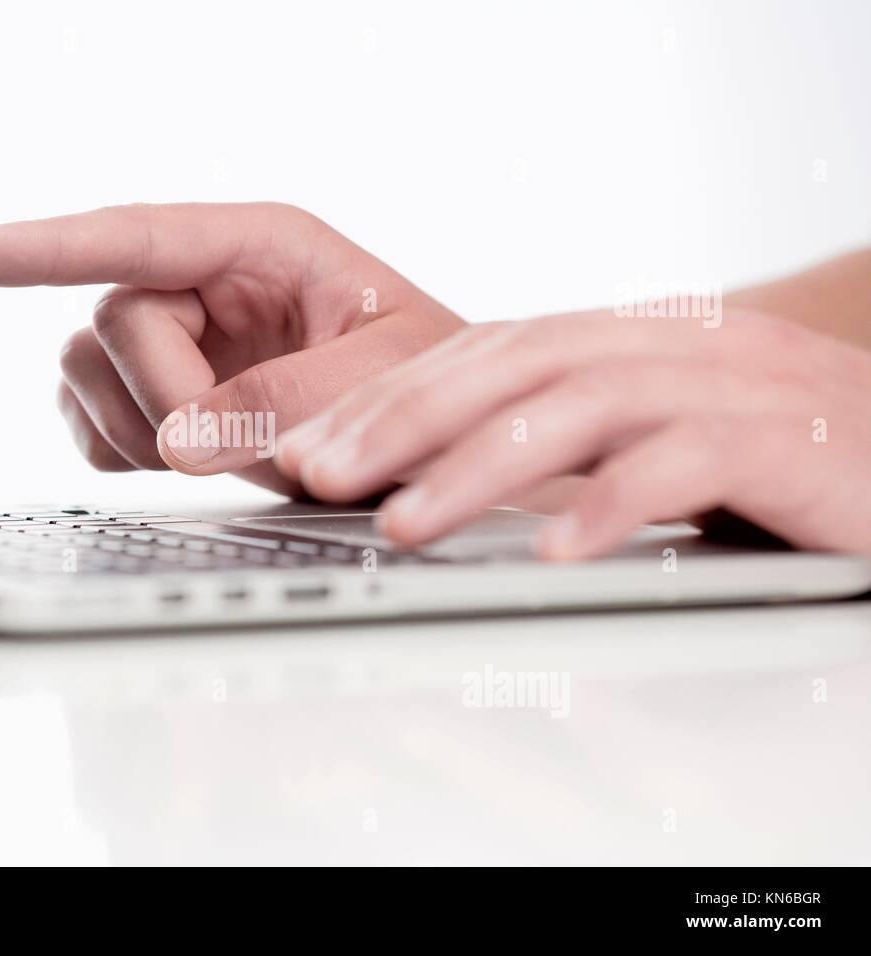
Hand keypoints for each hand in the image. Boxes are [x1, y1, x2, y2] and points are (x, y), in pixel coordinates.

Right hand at [0, 203, 463, 493]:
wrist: (435, 445)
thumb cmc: (433, 389)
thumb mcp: (383, 379)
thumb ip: (289, 398)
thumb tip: (183, 438)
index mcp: (262, 247)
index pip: (136, 233)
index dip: (45, 246)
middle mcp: (206, 286)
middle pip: (113, 320)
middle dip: (165, 394)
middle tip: (233, 438)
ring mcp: (177, 345)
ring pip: (84, 372)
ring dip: (139, 427)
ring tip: (220, 449)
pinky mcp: (159, 402)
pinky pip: (87, 421)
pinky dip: (118, 451)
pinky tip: (176, 458)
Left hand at [275, 309, 870, 557]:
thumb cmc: (783, 460)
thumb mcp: (656, 438)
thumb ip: (565, 444)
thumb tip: (436, 484)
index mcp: (631, 337)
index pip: (489, 351)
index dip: (393, 395)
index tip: (314, 445)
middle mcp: (676, 343)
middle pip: (516, 363)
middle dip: (405, 421)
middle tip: (321, 476)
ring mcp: (738, 384)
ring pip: (585, 406)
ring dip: (481, 466)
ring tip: (407, 525)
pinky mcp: (799, 440)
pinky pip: (691, 461)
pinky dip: (616, 502)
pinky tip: (556, 552)